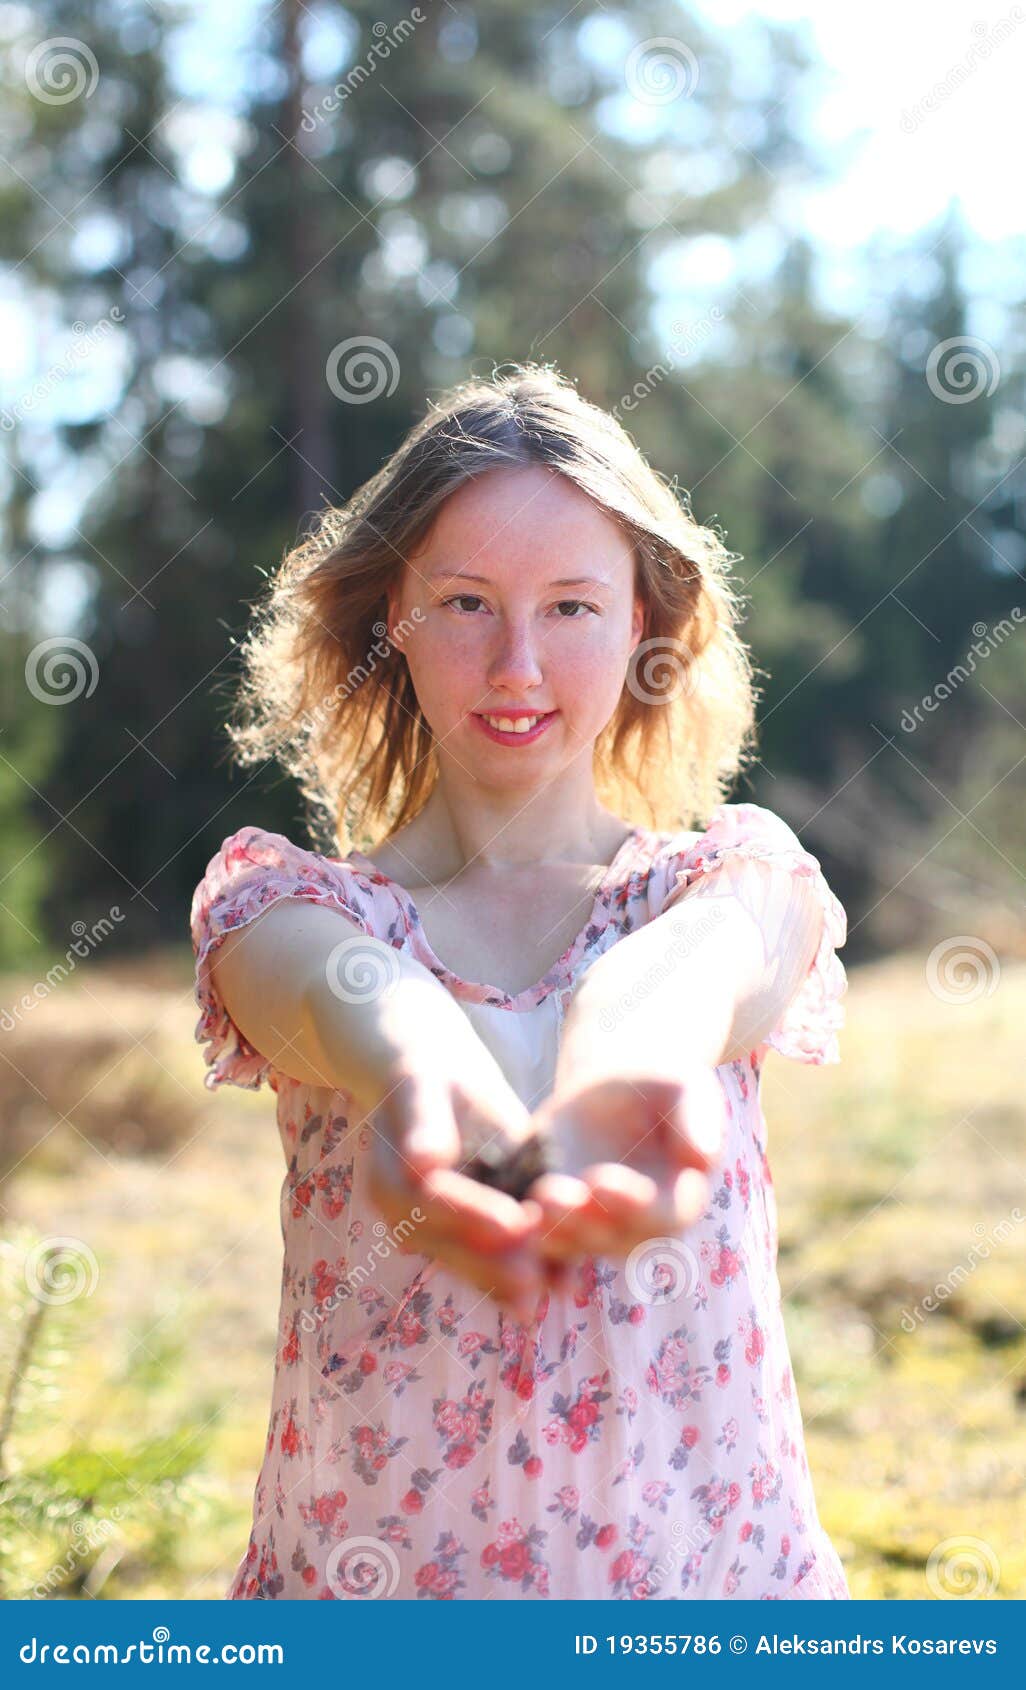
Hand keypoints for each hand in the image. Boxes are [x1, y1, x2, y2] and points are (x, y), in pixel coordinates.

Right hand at [366, 1064, 546, 1320]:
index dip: (471, 1214)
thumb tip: (425, 1162)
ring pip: (473, 1265)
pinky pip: (492, 1263)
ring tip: (556, 1288)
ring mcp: (437, 1236)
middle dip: (496, 1264)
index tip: (513, 1224)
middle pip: (452, 1246)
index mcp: (391, 1182)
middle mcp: (408, 1221)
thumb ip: (424, 1122)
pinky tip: (563, 1283)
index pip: (430, 1203)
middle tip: (539, 1278)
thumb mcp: (424, 1084)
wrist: (439, 1089)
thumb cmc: (432, 1078)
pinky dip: (525, 1276)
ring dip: (513, 1281)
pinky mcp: (468, 1238)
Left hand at [523, 1064, 727, 1263]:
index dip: (630, 1205)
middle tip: (549, 1197)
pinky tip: (500, 1212)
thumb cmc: (661, 1087)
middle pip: (608, 1238)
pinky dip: (521, 1231)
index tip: (601, 1182)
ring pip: (570, 1242)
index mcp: (676, 1202)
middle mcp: (633, 1227)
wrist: (615, 1088)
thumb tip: (703, 1159)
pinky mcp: (554, 1215)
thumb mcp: (687, 1090)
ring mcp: (590, 1226)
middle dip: (578, 1221)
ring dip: (546, 1230)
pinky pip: (538, 1233)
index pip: (658, 1217)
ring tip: (523, 1203)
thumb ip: (699, 1123)